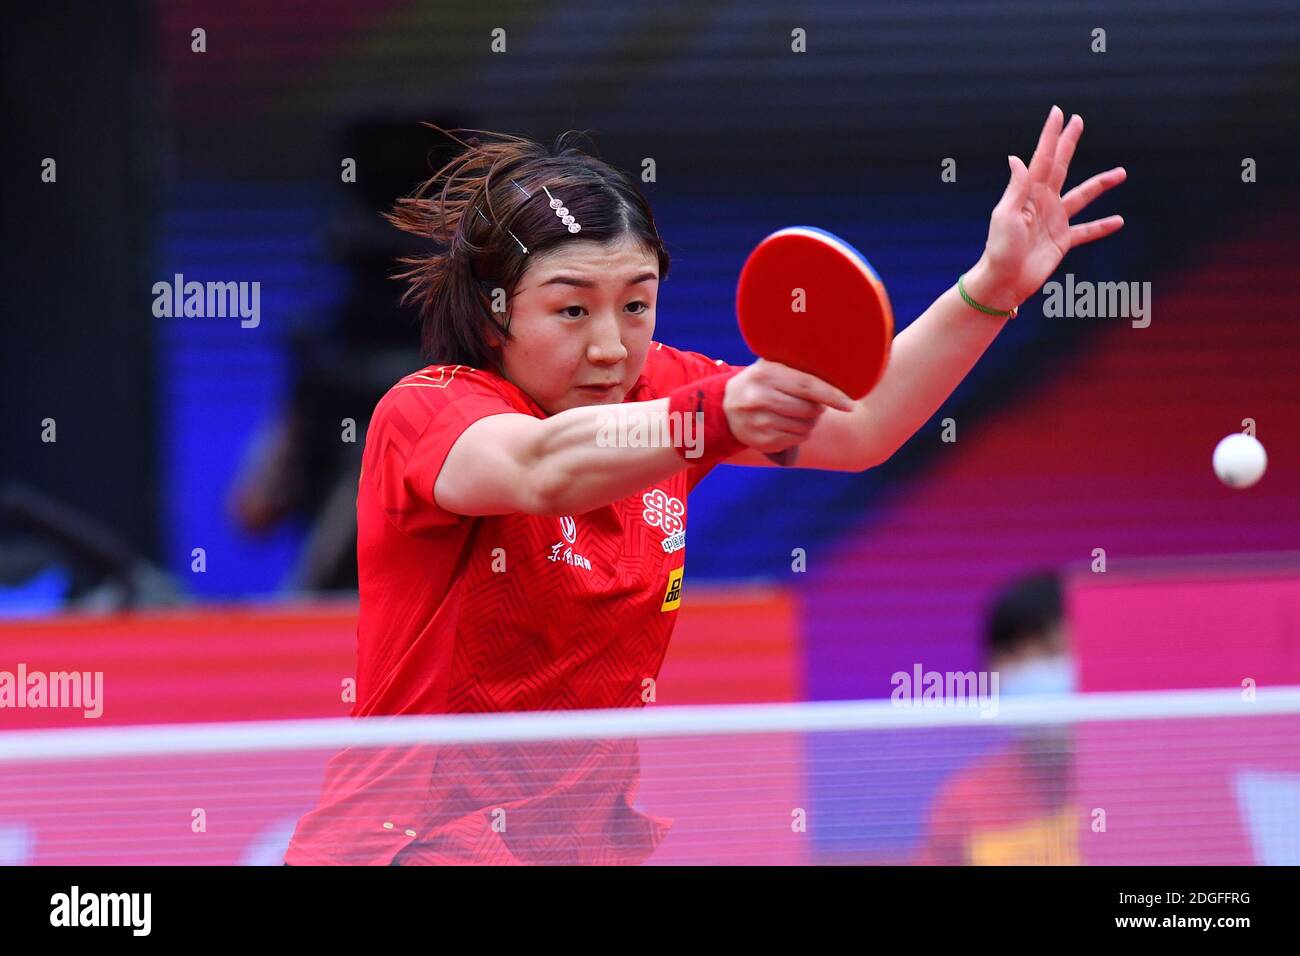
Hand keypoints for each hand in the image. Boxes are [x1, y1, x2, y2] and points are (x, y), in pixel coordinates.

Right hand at [724, 359, 854, 453]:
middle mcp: (760, 398)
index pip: (808, 386)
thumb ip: (798, 366)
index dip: (832, 395)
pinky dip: (800, 433)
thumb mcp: (771, 366)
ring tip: (800, 413)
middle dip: (819, 408)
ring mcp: (759, 422)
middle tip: (815, 403)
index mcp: (766, 374)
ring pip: (805, 427)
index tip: (849, 404)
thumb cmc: (760, 383)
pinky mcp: (761, 441)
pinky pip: (796, 439)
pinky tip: (790, 424)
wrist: (724, 407)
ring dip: (810, 421)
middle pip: (809, 409)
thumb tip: (838, 368)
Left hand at [965, 105, 1126, 311]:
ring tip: (1121, 173)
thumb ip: (1016, 188)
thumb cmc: (999, 250)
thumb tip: (1016, 158)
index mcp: (1029, 193)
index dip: (1051, 135)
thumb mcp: (1006, 216)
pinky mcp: (1062, 242)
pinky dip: (1102, 226)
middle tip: (1079, 121)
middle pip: (1061, 166)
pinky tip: (1119, 221)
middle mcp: (1043, 202)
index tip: (1059, 113)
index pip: (1043, 158)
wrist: (1003, 282)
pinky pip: (1087, 231)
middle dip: (1069, 143)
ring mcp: (1054, 221)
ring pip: (1083, 197)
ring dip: (1101, 184)